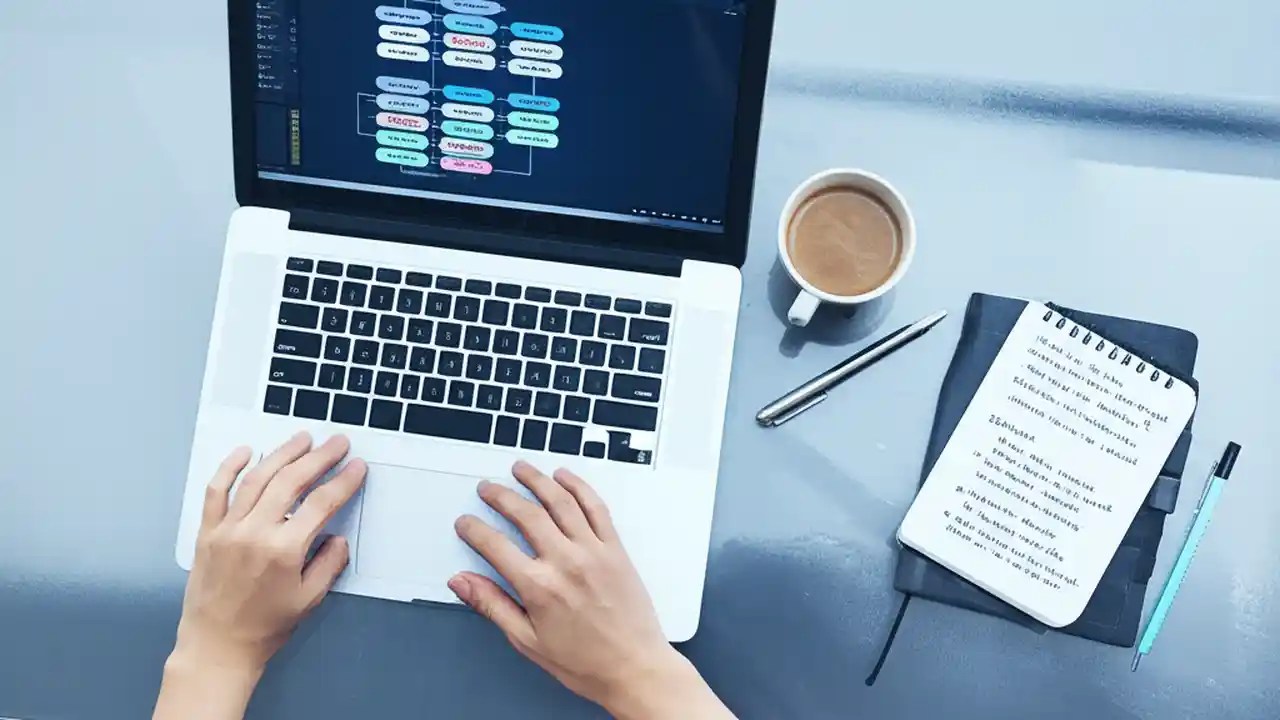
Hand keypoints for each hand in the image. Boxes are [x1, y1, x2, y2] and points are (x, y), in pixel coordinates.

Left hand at [155, 433, 365, 719]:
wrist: (217, 647)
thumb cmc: (264, 628)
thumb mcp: (309, 600)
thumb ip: (328, 564)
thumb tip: (337, 537)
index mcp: (284, 550)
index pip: (321, 503)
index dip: (343, 481)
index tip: (356, 467)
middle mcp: (255, 533)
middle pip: (291, 481)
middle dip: (319, 457)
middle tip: (336, 443)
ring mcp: (228, 530)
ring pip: (257, 478)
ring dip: (282, 453)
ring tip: (302, 439)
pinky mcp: (207, 533)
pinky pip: (217, 491)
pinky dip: (229, 467)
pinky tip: (245, 451)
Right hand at [451, 462, 733, 719]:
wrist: (635, 668)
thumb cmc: (585, 662)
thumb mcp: (527, 640)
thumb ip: (492, 605)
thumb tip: (462, 582)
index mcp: (540, 588)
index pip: (495, 546)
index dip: (475, 530)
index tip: (466, 523)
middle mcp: (566, 563)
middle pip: (526, 515)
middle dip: (501, 496)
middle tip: (488, 488)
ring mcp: (594, 552)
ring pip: (560, 502)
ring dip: (537, 480)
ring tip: (521, 469)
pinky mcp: (615, 549)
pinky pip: (596, 507)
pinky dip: (578, 487)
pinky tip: (564, 477)